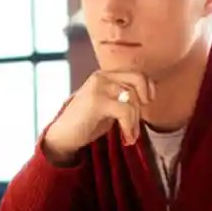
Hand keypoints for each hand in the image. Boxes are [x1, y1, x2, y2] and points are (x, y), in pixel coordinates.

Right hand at [42, 69, 156, 163]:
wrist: (63, 136)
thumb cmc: (87, 122)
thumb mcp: (109, 105)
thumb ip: (123, 97)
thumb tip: (146, 98)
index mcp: (105, 75)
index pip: (136, 72)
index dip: (148, 86)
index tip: (147, 103)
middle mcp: (101, 76)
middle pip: (138, 80)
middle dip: (141, 106)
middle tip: (136, 124)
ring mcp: (98, 87)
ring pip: (132, 99)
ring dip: (135, 122)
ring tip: (130, 136)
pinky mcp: (96, 101)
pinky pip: (125, 111)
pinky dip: (129, 126)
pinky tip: (126, 138)